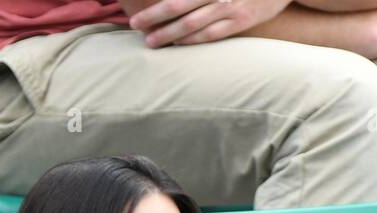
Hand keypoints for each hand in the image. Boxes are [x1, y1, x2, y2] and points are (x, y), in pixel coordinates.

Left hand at [124, 0, 291, 47]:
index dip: (157, 3)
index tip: (139, 12)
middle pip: (179, 7)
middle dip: (154, 17)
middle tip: (134, 26)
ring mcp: (230, 8)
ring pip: (193, 24)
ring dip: (169, 33)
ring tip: (151, 41)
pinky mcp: (242, 22)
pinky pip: (212, 34)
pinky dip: (193, 39)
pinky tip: (177, 44)